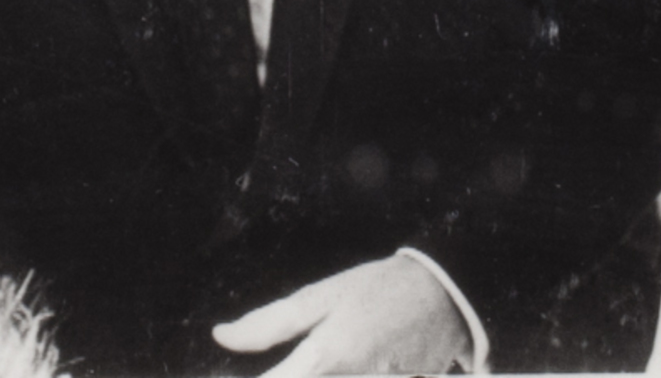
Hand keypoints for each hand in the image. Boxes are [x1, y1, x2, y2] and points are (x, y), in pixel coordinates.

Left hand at [214, 254, 473, 376]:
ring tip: (323, 361)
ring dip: (318, 375)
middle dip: (288, 377)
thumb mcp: (321, 296)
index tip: (213, 377)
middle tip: (302, 361)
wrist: (446, 296)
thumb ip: (269, 324)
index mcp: (324, 360)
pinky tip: (347, 368)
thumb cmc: (377, 290)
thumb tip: (221, 336)